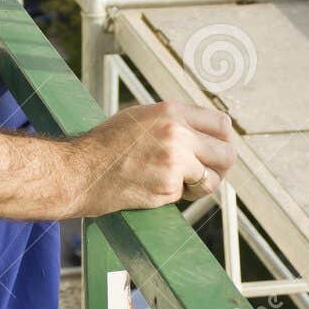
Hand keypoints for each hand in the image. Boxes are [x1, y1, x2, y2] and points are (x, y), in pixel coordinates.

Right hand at [70, 101, 234, 216]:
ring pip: (211, 180)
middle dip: (220, 167)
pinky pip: (185, 194)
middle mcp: (177, 134)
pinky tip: (154, 188)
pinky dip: (174, 195)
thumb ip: (174, 121)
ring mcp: (174, 162)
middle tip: (207, 172)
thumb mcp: (141, 117)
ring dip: (201, 186)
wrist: (81, 170)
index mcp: (172, 112)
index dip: (223, 140)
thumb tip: (204, 133)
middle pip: (227, 154)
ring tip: (182, 184)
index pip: (222, 124)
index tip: (216, 150)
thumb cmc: (106, 145)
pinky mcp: (167, 187)